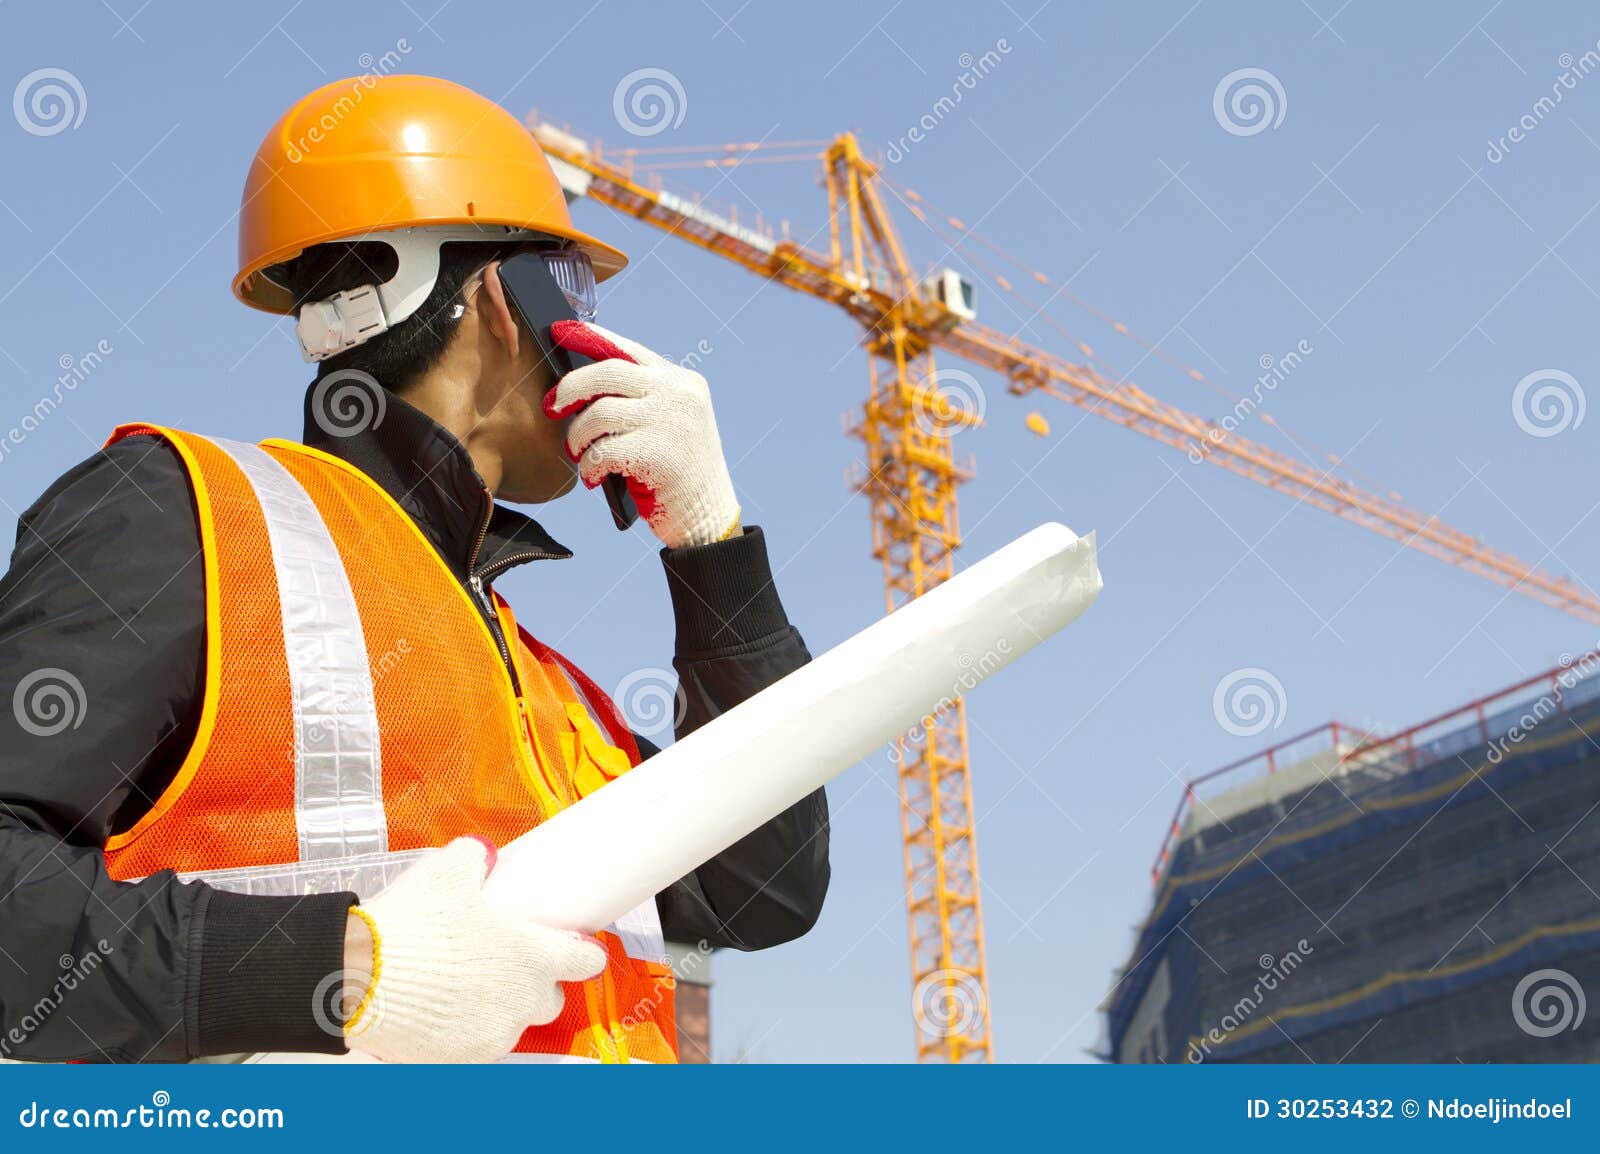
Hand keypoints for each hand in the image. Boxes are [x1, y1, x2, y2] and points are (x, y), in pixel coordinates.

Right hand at [342, 837, 605, 1063]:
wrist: (354, 978)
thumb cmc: (407, 927)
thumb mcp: (446, 871)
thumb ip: (474, 859)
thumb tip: (480, 854)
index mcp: (531, 957)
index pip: (585, 962)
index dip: (582, 953)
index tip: (578, 950)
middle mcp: (519, 1003)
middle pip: (548, 999)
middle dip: (532, 984)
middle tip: (503, 964)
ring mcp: (490, 1037)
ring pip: (508, 1025)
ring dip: (496, 1009)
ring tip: (460, 986)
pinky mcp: (456, 1062)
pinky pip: (472, 1047)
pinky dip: (460, 1033)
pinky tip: (437, 1010)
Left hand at [547, 321, 740, 547]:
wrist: (707, 517)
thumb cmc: (677, 473)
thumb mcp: (668, 424)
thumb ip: (639, 401)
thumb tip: (580, 387)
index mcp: (680, 382)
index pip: (627, 350)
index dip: (589, 337)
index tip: (558, 330)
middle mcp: (678, 394)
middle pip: (606, 373)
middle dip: (570, 388)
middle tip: (552, 406)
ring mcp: (669, 421)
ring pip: (598, 413)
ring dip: (578, 437)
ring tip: (579, 454)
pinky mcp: (657, 453)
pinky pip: (602, 450)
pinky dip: (589, 466)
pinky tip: (593, 477)